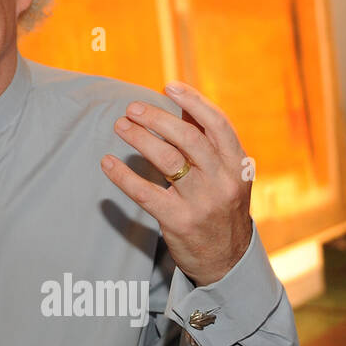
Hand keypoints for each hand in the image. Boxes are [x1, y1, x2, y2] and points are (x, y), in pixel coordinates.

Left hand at [100, 82, 252, 286]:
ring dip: (139, 139)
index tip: (168, 86)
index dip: (194, 101)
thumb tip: (184, 104)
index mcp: (238, 164)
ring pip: (168, 161)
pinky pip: (146, 193)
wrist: (227, 260)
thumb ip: (208, 141)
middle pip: (189, 139)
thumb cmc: (221, 206)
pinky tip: (107, 163)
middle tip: (132, 109)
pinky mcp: (179, 221)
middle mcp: (224, 181)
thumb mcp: (227, 174)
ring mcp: (202, 202)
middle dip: (158, 119)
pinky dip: (123, 175)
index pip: (218, 124)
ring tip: (119, 126)